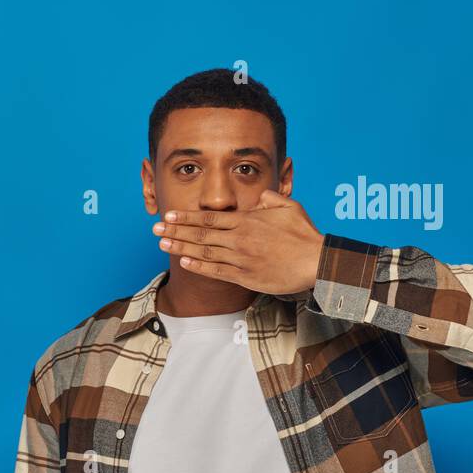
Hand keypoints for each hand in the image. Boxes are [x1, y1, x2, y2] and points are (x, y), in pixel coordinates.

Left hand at [153, 189, 324, 294]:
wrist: (317, 261)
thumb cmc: (305, 235)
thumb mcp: (289, 207)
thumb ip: (270, 199)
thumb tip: (259, 197)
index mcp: (247, 220)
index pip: (209, 216)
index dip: (186, 216)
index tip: (169, 215)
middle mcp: (239, 238)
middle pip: (200, 233)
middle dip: (175, 230)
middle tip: (155, 228)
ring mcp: (240, 258)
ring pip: (204, 251)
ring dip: (181, 247)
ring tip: (162, 243)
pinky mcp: (245, 276)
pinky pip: (216, 271)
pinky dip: (198, 266)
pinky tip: (183, 262)